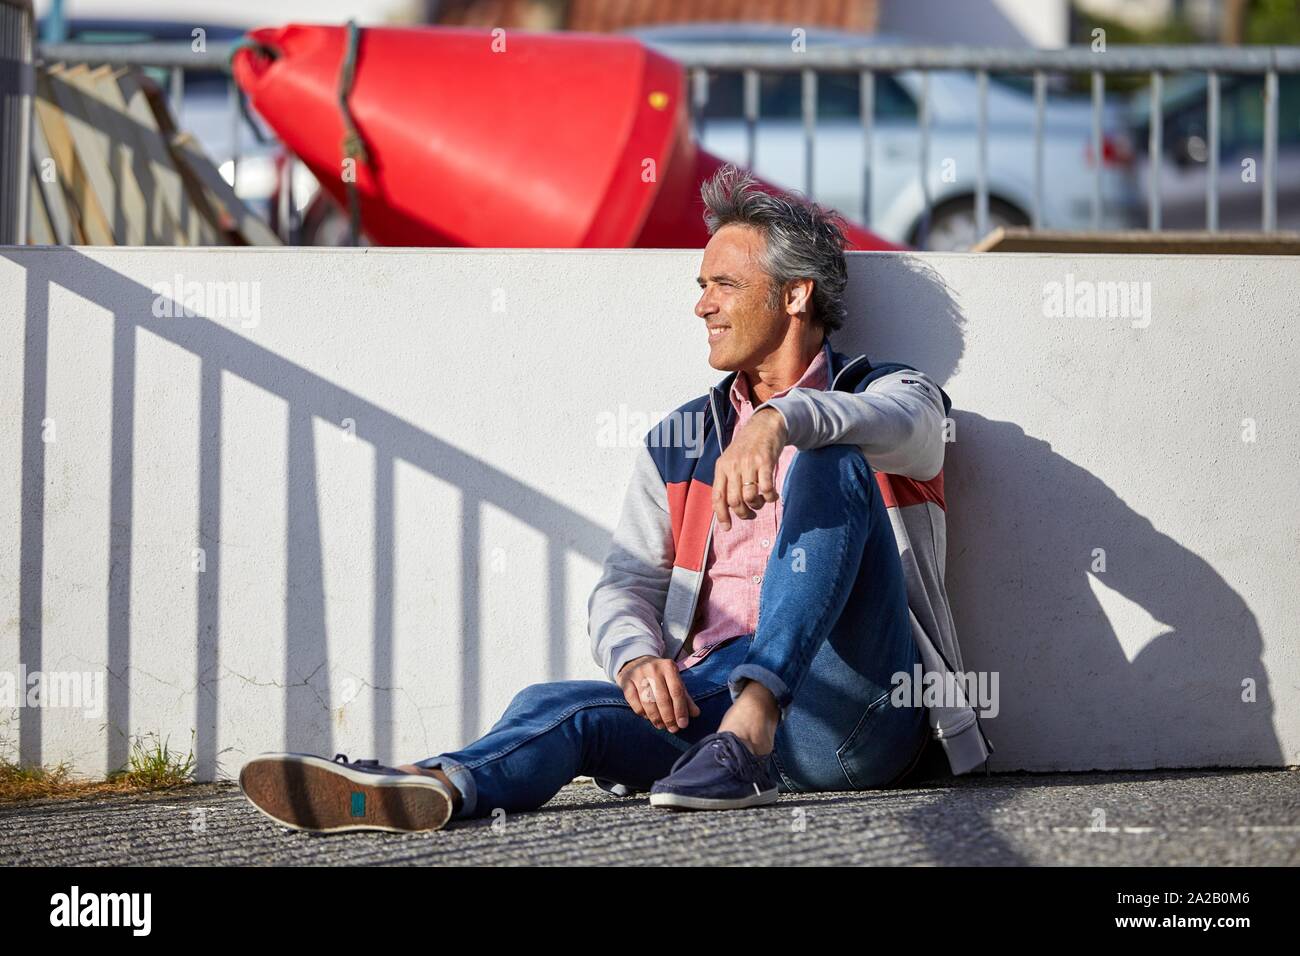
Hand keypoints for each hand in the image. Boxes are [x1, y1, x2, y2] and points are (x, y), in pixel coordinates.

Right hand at [617, 656, 699, 731]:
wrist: (636, 661)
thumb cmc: (660, 675)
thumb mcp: (674, 681)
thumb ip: (685, 697)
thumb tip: (696, 714)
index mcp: (669, 667)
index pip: (677, 691)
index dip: (681, 710)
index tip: (683, 724)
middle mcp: (653, 668)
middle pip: (662, 698)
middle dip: (669, 717)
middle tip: (673, 729)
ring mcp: (638, 674)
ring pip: (648, 701)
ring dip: (655, 717)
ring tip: (661, 726)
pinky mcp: (626, 681)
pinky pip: (634, 702)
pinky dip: (642, 713)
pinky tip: (647, 717)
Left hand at [712, 407, 787, 530]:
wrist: (765, 425)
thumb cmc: (747, 447)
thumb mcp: (731, 460)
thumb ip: (728, 480)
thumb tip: (727, 507)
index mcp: (721, 467)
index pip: (717, 496)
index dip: (721, 515)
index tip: (728, 528)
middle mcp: (733, 466)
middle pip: (734, 501)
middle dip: (743, 513)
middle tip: (750, 514)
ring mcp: (749, 463)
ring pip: (750, 497)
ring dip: (758, 505)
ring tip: (762, 502)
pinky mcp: (766, 461)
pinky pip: (766, 488)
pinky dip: (770, 497)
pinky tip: (773, 496)